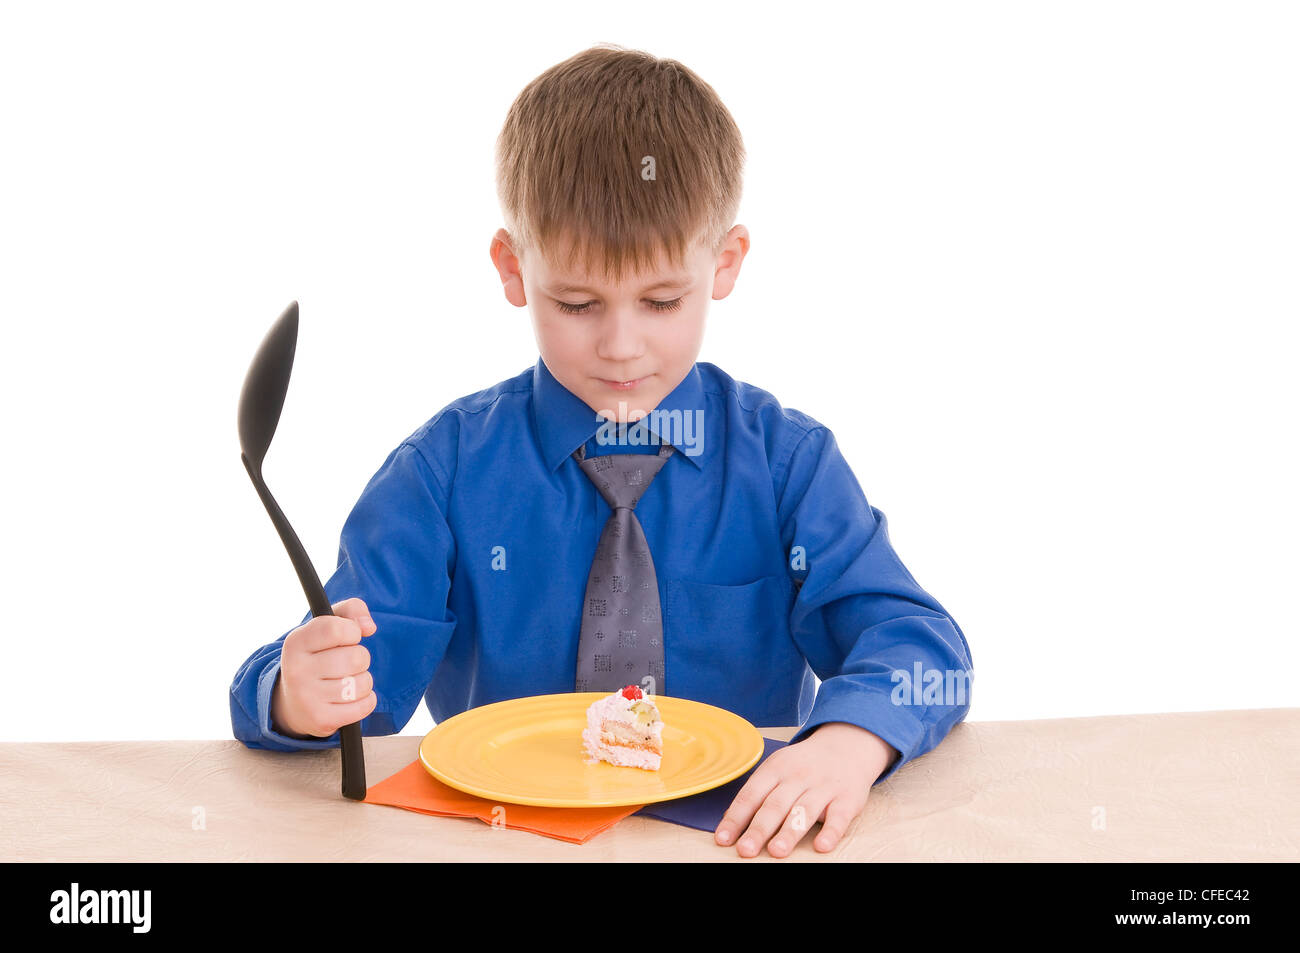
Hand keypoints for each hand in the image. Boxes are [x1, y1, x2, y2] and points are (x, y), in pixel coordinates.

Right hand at [270, 597, 378, 738]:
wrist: (292, 702)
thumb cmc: (317, 656)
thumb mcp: (326, 625)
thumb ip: (351, 610)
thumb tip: (369, 626)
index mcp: (296, 642)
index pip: (336, 629)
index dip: (352, 631)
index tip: (349, 637)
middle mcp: (297, 670)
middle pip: (357, 657)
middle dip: (361, 658)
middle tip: (346, 663)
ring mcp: (307, 697)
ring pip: (363, 682)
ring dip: (363, 680)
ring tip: (347, 680)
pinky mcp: (321, 719)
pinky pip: (366, 705)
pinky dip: (366, 700)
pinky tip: (350, 697)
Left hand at [714, 722, 896, 857]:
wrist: (845, 746)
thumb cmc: (804, 764)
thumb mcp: (778, 768)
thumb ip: (758, 793)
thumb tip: (730, 821)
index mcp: (776, 768)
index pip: (751, 794)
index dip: (736, 817)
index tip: (723, 839)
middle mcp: (798, 776)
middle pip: (775, 805)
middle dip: (759, 829)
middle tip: (745, 850)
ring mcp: (823, 787)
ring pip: (804, 811)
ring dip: (789, 832)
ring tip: (776, 851)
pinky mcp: (847, 799)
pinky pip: (839, 817)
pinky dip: (830, 832)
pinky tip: (821, 846)